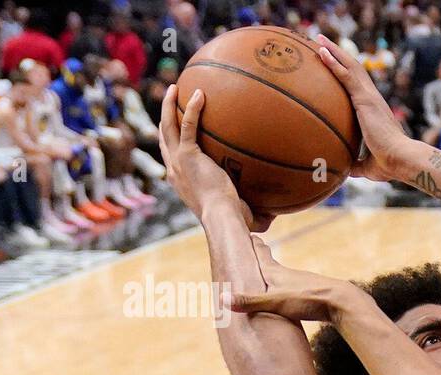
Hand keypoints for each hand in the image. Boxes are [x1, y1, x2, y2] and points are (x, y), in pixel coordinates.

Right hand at [159, 85, 271, 231]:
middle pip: (163, 137)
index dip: (170, 140)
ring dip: (168, 105)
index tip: (175, 127)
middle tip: (170, 99)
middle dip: (164, 116)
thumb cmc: (233, 220)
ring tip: (176, 87)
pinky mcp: (187, 155)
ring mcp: (178, 161)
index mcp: (181, 180)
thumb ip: (252, 206)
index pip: (171, 156)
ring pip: (167, 126)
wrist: (223, 218)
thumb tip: (277, 212)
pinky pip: (187, 125)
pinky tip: (200, 93)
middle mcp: (174, 169)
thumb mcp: (238, 210)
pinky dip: (191, 108)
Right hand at [222, 235, 372, 323]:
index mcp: (274, 272)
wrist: (343, 303)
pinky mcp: (310, 295)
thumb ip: (249, 300)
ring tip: (263, 273)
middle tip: (252, 242)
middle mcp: (286, 274)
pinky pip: (291, 289)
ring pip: (280, 275)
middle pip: (267, 261)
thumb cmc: (309, 299)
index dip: (249, 242)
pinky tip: (287, 295)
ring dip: (269, 272)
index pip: (257, 252)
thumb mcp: (276, 301)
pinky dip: (282, 288)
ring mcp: (299, 283)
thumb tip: (221, 299)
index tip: (242, 228)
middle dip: (258, 253)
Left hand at [315, 34, 405, 181]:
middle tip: (322, 42)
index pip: (358, 85)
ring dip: (334, 51)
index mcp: (373, 109)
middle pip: (354, 69)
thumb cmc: (389, 164)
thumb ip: (355, 164)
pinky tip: (321, 51)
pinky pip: (346, 75)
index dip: (346, 72)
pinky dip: (333, 62)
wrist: (401, 159)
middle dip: (338, 54)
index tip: (334, 63)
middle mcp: (372, 98)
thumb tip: (343, 170)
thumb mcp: (367, 164)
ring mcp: (369, 96)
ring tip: (319, 38)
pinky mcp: (365, 99)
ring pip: (350, 66)